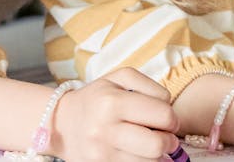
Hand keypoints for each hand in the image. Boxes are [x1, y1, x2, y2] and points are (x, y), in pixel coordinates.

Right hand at [51, 68, 180, 161]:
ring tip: (149, 145)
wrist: (61, 123)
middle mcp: (104, 130)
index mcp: (111, 102)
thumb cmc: (96, 98)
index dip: (172, 119)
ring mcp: (101, 154)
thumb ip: (150, 86)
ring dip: (157, 156)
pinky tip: (138, 154)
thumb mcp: (119, 78)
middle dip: (169, 142)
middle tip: (164, 137)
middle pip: (158, 145)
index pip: (163, 115)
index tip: (167, 120)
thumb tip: (169, 108)